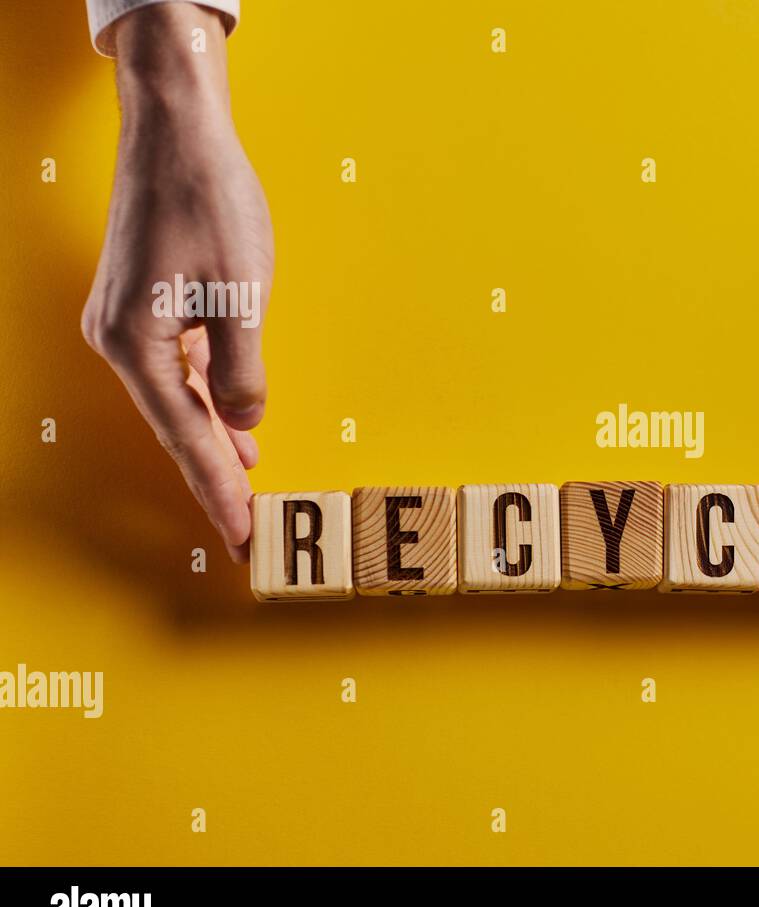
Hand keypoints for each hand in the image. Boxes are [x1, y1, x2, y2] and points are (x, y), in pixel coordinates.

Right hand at [81, 3, 272, 562]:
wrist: (176, 129)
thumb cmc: (209, 199)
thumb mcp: (242, 292)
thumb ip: (244, 367)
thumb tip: (246, 418)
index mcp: (137, 343)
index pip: (186, 437)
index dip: (216, 489)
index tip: (241, 534)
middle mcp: (120, 339)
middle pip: (176, 426)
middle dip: (214, 476)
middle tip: (248, 529)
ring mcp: (127, 321)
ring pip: (177, 399)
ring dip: (214, 439)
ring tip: (246, 488)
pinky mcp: (143, 304)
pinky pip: (178, 369)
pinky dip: (209, 398)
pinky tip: (235, 422)